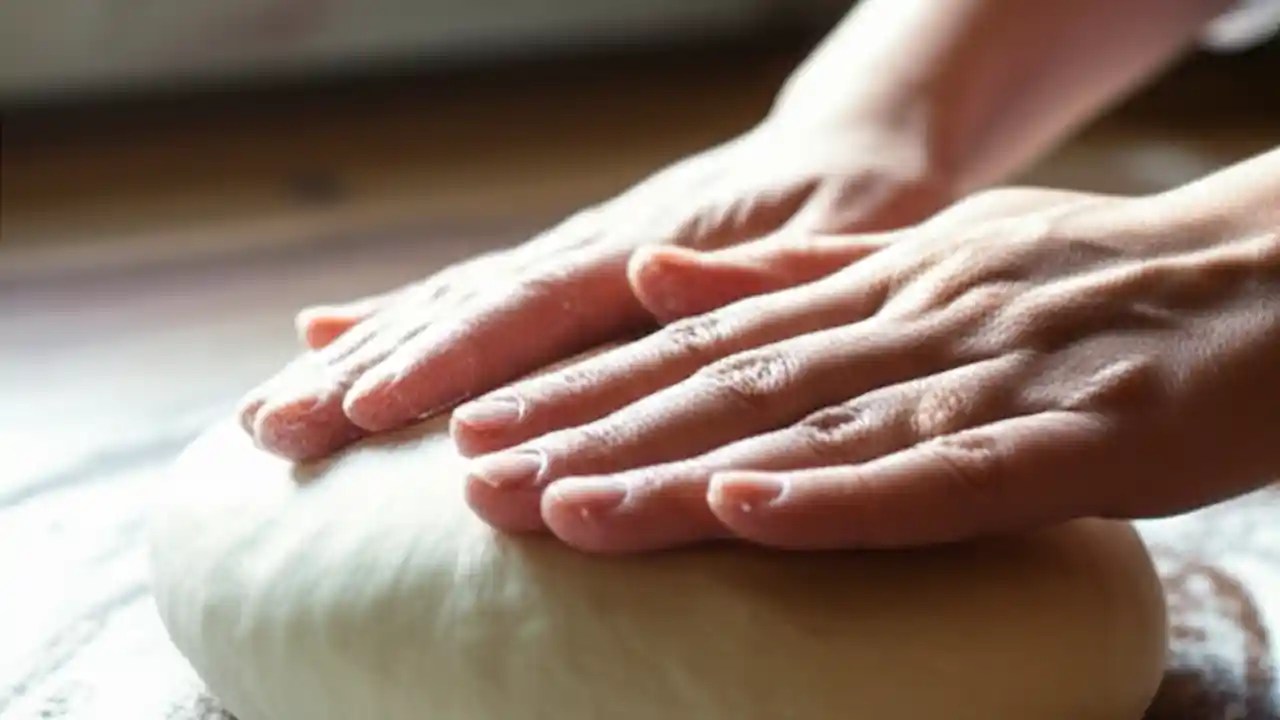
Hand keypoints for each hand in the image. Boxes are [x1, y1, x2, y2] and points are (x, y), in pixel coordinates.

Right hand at [238, 114, 951, 460]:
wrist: (848, 149)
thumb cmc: (857, 204)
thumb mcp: (840, 235)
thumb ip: (754, 266)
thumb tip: (640, 274)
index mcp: (652, 250)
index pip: (534, 306)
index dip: (453, 356)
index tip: (370, 405)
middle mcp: (594, 250)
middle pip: (462, 310)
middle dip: (365, 371)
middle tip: (271, 430)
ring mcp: (575, 258)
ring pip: (449, 305)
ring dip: (356, 359)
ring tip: (268, 414)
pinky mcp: (574, 270)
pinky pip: (476, 297)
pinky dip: (400, 319)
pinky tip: (331, 334)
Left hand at [454, 185, 1279, 551]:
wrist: (1266, 275)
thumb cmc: (1095, 278)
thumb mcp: (932, 260)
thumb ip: (795, 282)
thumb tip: (655, 286)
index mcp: (872, 292)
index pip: (700, 349)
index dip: (585, 390)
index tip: (483, 427)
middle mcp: (906, 329)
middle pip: (721, 392)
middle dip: (590, 436)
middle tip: (472, 478)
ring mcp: (983, 381)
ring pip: (804, 430)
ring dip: (675, 472)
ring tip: (556, 507)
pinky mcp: (1072, 440)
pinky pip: (940, 476)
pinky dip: (840, 496)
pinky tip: (747, 512)